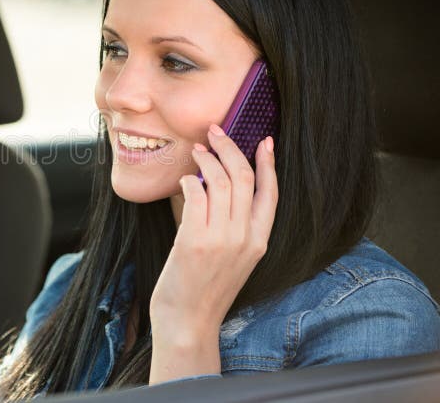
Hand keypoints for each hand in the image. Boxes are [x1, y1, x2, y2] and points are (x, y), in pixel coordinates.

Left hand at [149, 123, 278, 340]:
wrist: (188, 322)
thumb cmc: (206, 288)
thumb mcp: (234, 257)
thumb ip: (234, 225)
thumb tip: (218, 184)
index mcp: (259, 241)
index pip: (270, 192)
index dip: (268, 163)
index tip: (264, 140)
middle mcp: (244, 237)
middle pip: (243, 177)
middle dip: (229, 147)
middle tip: (215, 132)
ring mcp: (220, 239)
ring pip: (219, 181)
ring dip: (206, 159)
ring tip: (196, 152)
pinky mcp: (194, 241)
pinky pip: (194, 195)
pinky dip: (188, 181)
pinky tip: (184, 181)